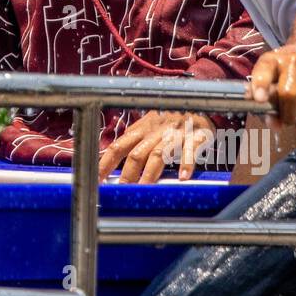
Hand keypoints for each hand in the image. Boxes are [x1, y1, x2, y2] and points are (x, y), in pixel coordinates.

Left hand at [98, 112, 215, 183]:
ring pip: (159, 155)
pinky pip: (190, 151)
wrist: (198, 103)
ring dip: (150, 174)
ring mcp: (175, 134)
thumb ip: (132, 142)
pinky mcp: (195, 137)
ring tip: (144, 190)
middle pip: (136, 155)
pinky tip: (182, 178)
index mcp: (141, 130)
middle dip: (127, 175)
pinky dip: (186, 164)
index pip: (117, 147)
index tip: (96, 180)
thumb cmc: (169, 119)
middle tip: (121, 192)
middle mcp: (155, 132)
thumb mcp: (147, 126)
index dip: (105, 164)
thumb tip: (108, 159)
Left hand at [248, 41, 295, 128]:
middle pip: (289, 97)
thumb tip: (274, 125)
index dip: (260, 86)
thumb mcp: (272, 74)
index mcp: (273, 59)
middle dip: (288, 117)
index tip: (259, 99)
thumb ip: (266, 99)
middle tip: (289, 121)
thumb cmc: (289, 69)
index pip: (264, 70)